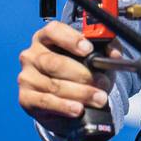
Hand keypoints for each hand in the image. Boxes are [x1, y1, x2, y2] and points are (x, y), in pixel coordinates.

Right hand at [17, 20, 120, 136]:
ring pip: (53, 85)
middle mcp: (32, 55)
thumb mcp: (95, 55)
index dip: (71, 39)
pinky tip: (78, 109)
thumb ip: (107, 47)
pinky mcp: (26, 97)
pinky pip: (45, 102)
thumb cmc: (81, 69)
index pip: (53, 31)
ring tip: (99, 98)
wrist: (68, 98)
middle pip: (55, 63)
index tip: (89, 49)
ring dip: (80, 93)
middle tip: (102, 82)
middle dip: (82, 74)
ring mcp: (26, 77)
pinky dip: (64, 106)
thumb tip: (114, 54)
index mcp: (46, 37)